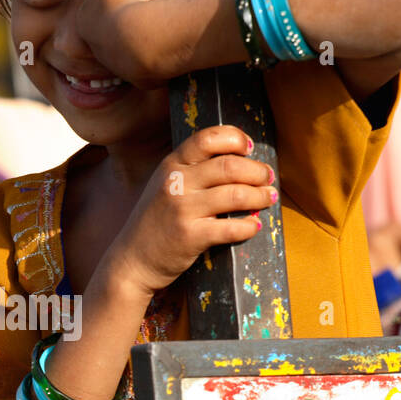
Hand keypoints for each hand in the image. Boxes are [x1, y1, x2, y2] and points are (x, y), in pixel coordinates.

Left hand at [75, 0, 161, 84]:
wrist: (145, 40)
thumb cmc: (120, 4)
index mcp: (85, 26)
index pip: (103, 3)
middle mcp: (100, 51)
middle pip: (122, 23)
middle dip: (140, 7)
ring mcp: (122, 67)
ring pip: (140, 41)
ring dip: (154, 27)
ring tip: (169, 14)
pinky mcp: (144, 79)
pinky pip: (157, 59)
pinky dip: (165, 47)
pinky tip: (174, 35)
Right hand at [108, 125, 275, 298]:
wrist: (132, 261)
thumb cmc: (155, 222)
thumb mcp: (164, 186)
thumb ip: (192, 171)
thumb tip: (238, 160)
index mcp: (171, 165)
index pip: (208, 138)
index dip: (235, 138)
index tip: (249, 148)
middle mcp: (175, 183)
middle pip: (229, 165)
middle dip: (257, 171)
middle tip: (268, 178)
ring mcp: (182, 209)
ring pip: (235, 194)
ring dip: (260, 196)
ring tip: (268, 198)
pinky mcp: (189, 237)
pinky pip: (230, 228)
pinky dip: (248, 226)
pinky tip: (254, 226)